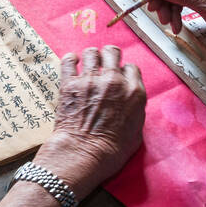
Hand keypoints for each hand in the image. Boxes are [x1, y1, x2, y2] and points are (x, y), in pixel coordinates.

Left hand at [35, 45, 145, 197]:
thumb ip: (135, 112)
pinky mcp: (70, 84)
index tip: (119, 78)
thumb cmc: (111, 151)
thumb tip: (130, 106)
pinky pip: (69, 61)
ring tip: (87, 63)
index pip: (131, 68)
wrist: (83, 154)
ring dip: (91, 57)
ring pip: (92, 53)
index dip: (124, 72)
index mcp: (134, 92)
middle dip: (109, 56)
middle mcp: (114, 81)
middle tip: (103, 63)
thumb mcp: (136, 132)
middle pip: (113, 53)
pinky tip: (72, 62)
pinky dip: (70, 59)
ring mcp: (91, 80)